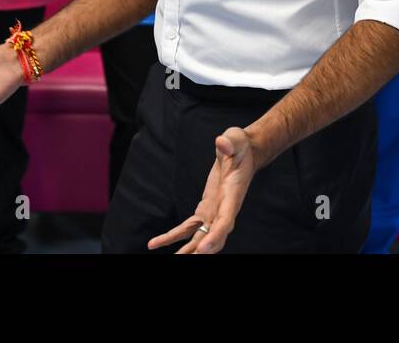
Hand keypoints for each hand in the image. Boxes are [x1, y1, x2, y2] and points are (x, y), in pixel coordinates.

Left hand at [148, 126, 258, 253]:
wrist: (241, 152)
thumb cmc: (239, 145)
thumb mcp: (236, 139)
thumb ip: (230, 142)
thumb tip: (221, 143)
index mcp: (233, 194)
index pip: (226, 220)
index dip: (216, 235)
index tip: (203, 248)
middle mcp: (225, 208)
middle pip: (214, 235)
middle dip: (201, 249)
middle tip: (184, 258)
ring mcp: (214, 211)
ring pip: (200, 236)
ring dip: (187, 249)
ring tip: (172, 259)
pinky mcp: (205, 210)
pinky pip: (189, 227)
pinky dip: (174, 235)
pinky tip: (158, 243)